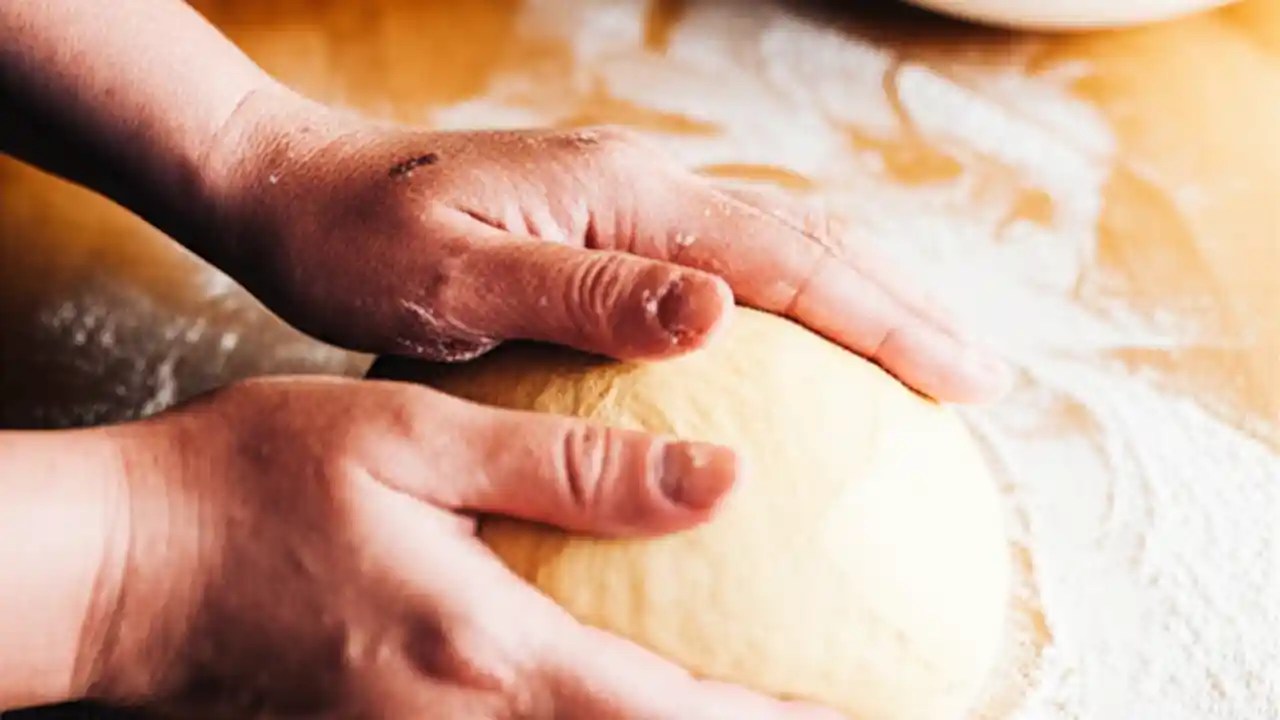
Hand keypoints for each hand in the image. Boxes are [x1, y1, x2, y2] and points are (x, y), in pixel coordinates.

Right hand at [80, 377, 845, 718]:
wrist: (129, 568)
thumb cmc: (257, 483)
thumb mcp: (411, 438)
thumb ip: (568, 467)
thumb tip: (719, 478)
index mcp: (491, 653)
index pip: (674, 715)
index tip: (866, 710)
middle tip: (830, 703)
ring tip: (759, 693)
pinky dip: (604, 712)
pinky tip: (630, 673)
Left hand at [203, 89, 1008, 402]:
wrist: (293, 190)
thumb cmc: (357, 242)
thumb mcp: (455, 278)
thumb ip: (583, 293)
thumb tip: (716, 311)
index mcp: (623, 195)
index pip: (785, 257)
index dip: (884, 318)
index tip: (962, 376)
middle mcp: (640, 186)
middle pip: (804, 242)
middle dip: (900, 308)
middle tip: (977, 378)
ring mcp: (624, 204)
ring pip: (773, 250)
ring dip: (856, 303)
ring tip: (918, 361)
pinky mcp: (602, 230)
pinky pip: (722, 267)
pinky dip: (787, 307)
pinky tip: (796, 352)